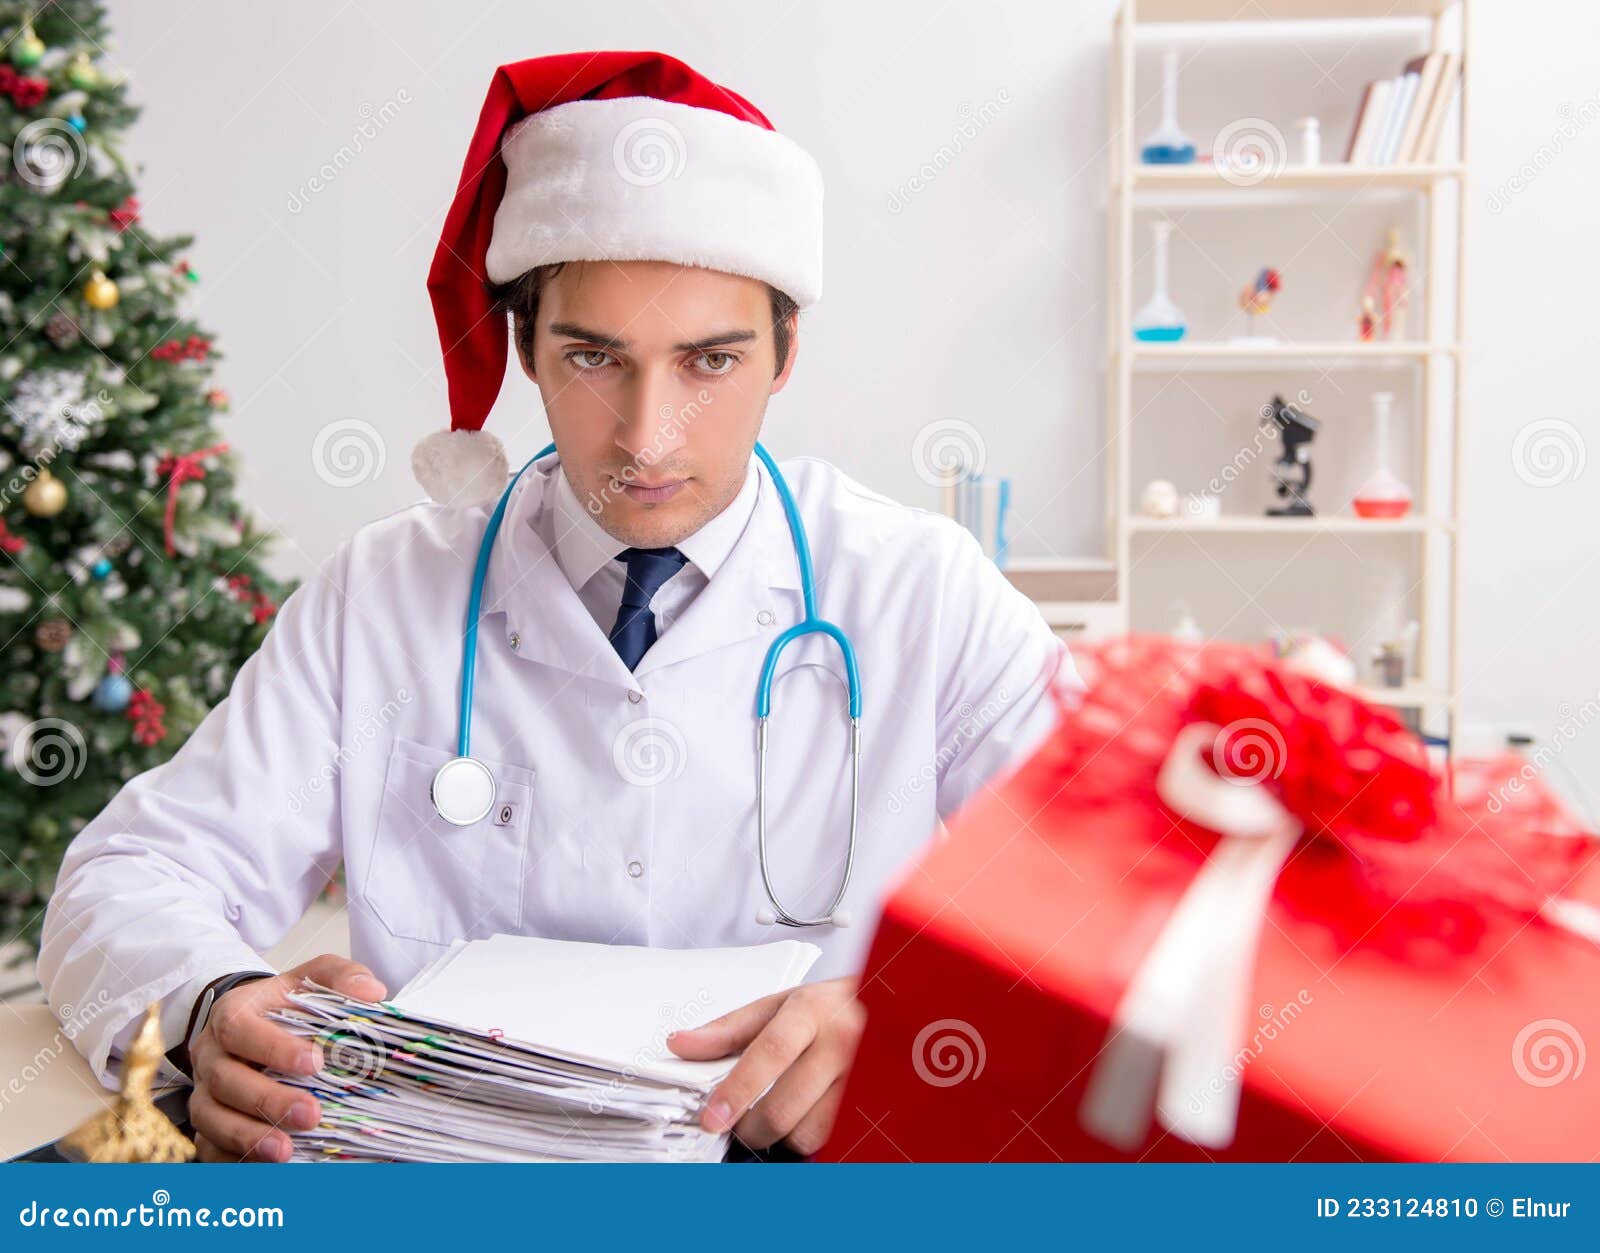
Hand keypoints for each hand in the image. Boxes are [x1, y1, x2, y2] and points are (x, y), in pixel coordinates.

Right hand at [189, 954, 385, 1162]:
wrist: (253, 1021)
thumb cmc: (285, 1004)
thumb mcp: (312, 978)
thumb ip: (342, 976)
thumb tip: (372, 993)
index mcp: (232, 1013)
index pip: (240, 1029)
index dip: (273, 1048)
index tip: (314, 1063)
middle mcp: (210, 1054)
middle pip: (224, 1080)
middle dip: (268, 1101)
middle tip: (311, 1115)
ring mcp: (203, 1091)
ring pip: (210, 1117)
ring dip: (247, 1136)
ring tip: (286, 1151)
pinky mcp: (206, 1123)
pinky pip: (208, 1146)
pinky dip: (233, 1159)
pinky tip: (265, 1166)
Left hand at [666, 975, 863, 1156]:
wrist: (890, 1003)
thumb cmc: (831, 1006)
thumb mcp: (781, 1004)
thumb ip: (729, 1028)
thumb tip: (681, 1044)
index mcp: (810, 1010)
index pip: (768, 1053)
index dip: (737, 1089)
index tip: (713, 1117)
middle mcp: (841, 1039)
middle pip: (784, 1105)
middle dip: (752, 1128)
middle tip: (742, 1126)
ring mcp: (863, 1072)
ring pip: (811, 1130)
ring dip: (787, 1134)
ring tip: (785, 1116)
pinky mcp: (876, 1099)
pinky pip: (835, 1137)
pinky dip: (815, 1135)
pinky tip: (811, 1118)